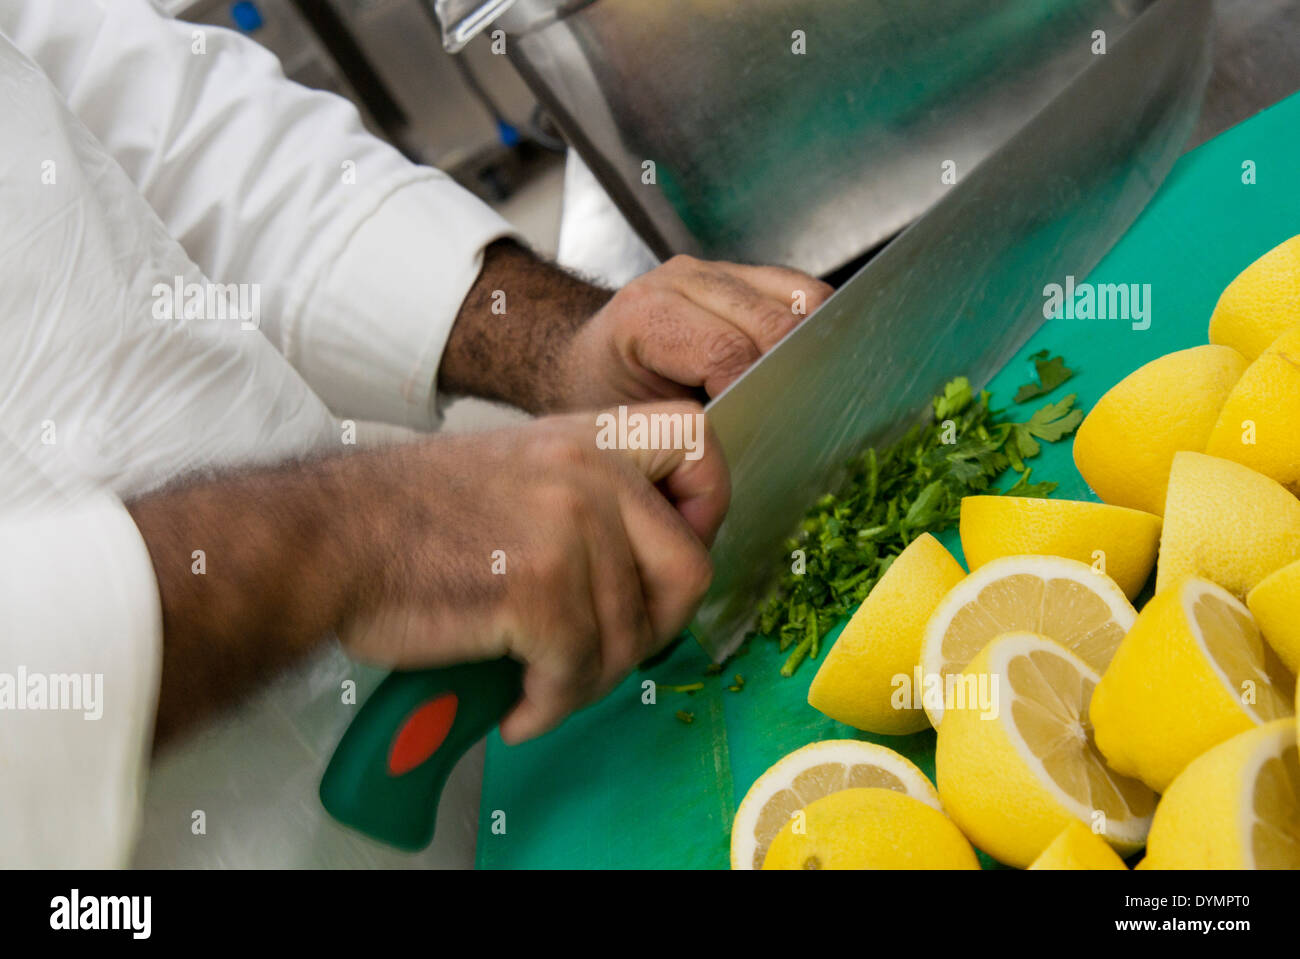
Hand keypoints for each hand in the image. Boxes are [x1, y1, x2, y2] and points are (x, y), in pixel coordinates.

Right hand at [340, 401, 727, 742]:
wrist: (327, 541)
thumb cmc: (408, 519)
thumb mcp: (517, 470)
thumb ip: (589, 496)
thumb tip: (650, 565)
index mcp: (588, 438)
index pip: (700, 448)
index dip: (706, 512)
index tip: (667, 564)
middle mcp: (589, 472)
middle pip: (689, 568)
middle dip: (655, 632)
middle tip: (606, 657)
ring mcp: (568, 526)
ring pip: (630, 637)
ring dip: (587, 683)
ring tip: (541, 688)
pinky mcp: (538, 587)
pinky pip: (578, 672)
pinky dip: (550, 707)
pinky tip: (519, 711)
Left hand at [555, 254, 833, 408]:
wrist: (586, 360)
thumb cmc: (606, 398)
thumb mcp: (632, 424)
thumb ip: (683, 429)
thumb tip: (743, 446)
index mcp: (646, 315)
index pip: (728, 352)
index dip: (752, 395)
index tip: (756, 428)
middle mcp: (684, 280)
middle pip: (774, 324)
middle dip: (786, 374)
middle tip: (782, 414)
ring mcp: (717, 271)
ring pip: (802, 299)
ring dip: (809, 346)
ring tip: (792, 387)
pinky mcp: (743, 272)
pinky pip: (802, 292)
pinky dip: (814, 326)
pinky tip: (797, 361)